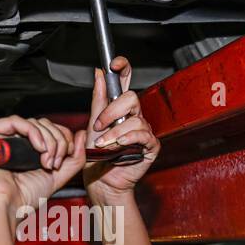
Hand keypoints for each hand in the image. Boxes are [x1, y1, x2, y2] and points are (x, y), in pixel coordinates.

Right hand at [0, 114, 86, 212]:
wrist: (6, 208)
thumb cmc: (24, 197)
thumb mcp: (57, 176)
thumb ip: (73, 158)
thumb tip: (82, 134)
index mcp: (23, 147)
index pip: (48, 129)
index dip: (62, 137)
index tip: (68, 154)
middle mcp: (9, 139)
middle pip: (42, 124)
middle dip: (57, 141)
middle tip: (55, 162)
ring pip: (31, 122)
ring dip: (47, 140)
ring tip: (46, 162)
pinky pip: (14, 121)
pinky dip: (33, 132)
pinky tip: (39, 149)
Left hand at [83, 55, 159, 200]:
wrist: (100, 180)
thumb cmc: (96, 156)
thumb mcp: (94, 123)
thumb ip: (99, 99)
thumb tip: (99, 73)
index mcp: (121, 109)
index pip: (126, 81)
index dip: (123, 68)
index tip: (114, 63)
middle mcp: (134, 117)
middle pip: (131, 98)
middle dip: (112, 111)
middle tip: (99, 125)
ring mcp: (143, 131)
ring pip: (135, 119)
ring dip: (114, 132)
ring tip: (104, 144)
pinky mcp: (150, 146)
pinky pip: (143, 135)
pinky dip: (128, 139)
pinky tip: (119, 145)